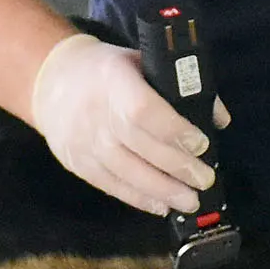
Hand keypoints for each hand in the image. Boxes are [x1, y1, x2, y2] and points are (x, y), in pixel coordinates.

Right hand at [28, 33, 215, 215]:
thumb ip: (179, 87)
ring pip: (124, 171)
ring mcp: (83, 140)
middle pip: (138, 145)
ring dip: (161, 190)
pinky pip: (110, 185)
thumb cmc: (107, 72)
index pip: (143, 109)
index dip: (174, 130)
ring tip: (189, 201)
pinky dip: (138, 198)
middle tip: (205, 180)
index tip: (202, 144)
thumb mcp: (140, 62)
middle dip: (176, 167)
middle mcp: (95, 112)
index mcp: (114, 79)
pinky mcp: (76, 162)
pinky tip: (161, 206)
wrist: (52, 80)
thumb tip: (218, 120)